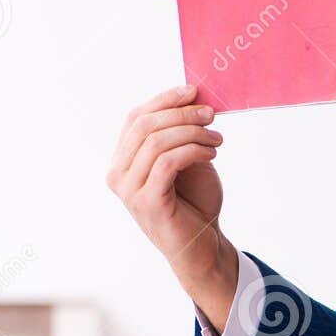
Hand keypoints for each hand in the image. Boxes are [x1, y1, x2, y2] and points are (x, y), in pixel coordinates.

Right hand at [107, 84, 238, 328]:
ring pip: (157, 142)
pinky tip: (211, 152)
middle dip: (181, 113)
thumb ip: (180, 133)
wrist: (202, 245)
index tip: (193, 90)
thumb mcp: (186, 159)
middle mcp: (118, 174)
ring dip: (192, 132)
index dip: (163, 100)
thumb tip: (192, 95)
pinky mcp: (148, 203)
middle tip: (211, 113)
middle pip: (144, 125)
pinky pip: (168, 162)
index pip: (135, 117)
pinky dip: (193, 150)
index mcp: (123, 160)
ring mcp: (130, 191)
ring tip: (217, 138)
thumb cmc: (194, 202)